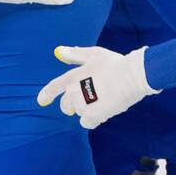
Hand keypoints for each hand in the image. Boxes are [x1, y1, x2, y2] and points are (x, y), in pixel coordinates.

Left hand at [36, 46, 158, 127]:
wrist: (133, 76)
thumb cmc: (114, 63)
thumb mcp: (94, 54)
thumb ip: (75, 55)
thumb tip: (60, 52)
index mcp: (72, 77)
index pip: (53, 88)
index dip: (46, 95)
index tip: (42, 101)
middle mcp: (74, 92)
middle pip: (65, 105)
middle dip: (73, 103)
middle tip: (90, 97)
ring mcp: (82, 105)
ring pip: (78, 113)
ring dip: (87, 109)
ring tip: (103, 99)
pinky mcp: (93, 116)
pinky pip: (87, 122)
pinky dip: (93, 118)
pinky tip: (104, 110)